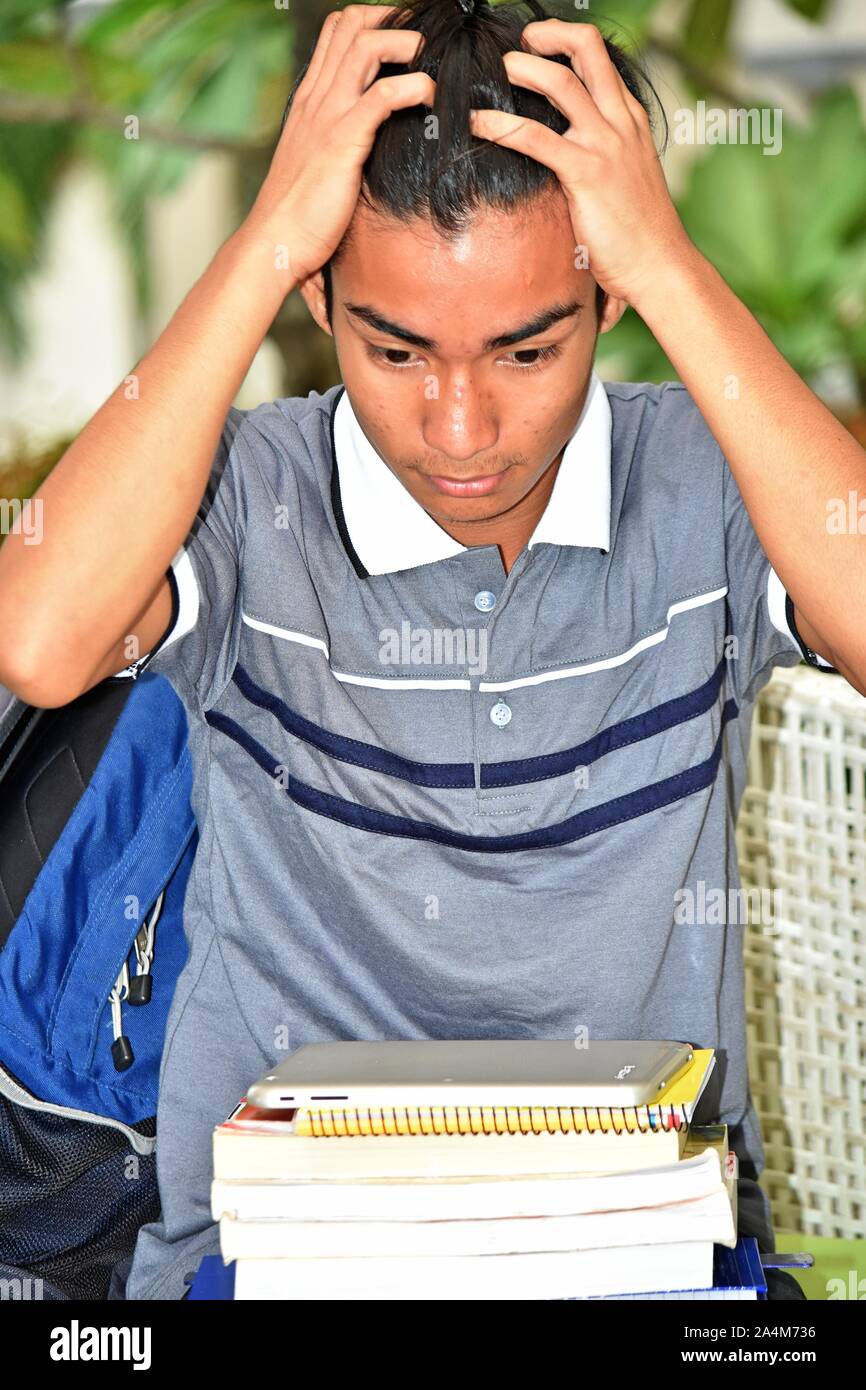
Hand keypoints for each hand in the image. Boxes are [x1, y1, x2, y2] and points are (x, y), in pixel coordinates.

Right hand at [244, 5, 434, 287]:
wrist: (274, 241)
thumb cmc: (296, 212)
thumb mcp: (315, 162)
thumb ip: (336, 140)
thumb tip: (365, 141)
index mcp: (310, 100)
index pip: (335, 34)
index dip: (372, 23)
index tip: (402, 40)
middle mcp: (317, 98)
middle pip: (350, 25)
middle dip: (391, 20)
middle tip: (420, 42)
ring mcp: (328, 116)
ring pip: (365, 45)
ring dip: (404, 43)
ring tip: (427, 61)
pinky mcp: (344, 141)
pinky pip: (382, 96)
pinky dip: (413, 86)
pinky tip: (427, 96)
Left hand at [469, 20, 692, 307]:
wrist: (660, 266)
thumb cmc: (641, 233)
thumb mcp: (627, 179)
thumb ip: (604, 156)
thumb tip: (571, 158)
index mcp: (631, 120)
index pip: (600, 60)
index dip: (567, 41)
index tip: (540, 46)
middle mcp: (620, 122)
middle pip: (586, 50)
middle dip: (548, 36)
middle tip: (519, 45)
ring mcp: (604, 144)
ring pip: (560, 83)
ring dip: (523, 69)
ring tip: (496, 72)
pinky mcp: (585, 173)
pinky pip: (534, 137)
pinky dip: (501, 125)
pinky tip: (478, 123)